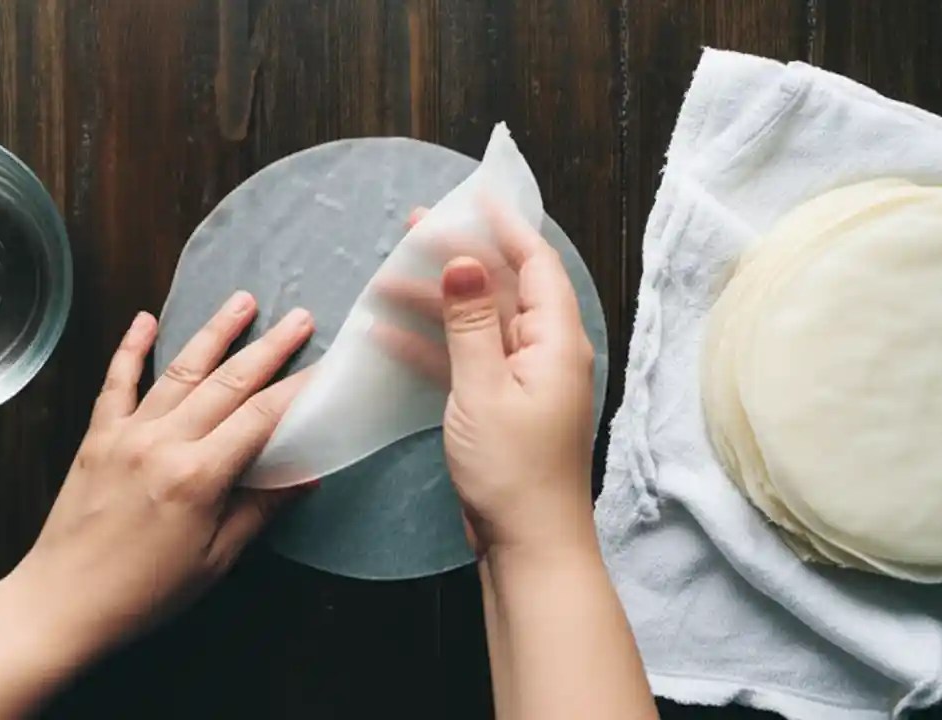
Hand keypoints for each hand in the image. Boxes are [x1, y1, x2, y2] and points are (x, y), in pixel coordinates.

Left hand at [0, 294, 315, 719]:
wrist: (61, 602)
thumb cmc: (144, 593)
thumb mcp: (215, 560)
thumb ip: (260, 510)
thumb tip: (306, 476)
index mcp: (198, 477)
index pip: (261, 418)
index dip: (298, 389)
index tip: (326, 366)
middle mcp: (163, 443)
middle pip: (228, 383)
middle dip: (269, 347)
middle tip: (300, 318)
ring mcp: (126, 434)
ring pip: (179, 371)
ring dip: (214, 333)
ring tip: (243, 301)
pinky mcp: (97, 437)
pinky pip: (117, 383)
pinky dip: (130, 348)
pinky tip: (144, 320)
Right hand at [377, 203, 594, 555]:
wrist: (529, 544)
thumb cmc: (513, 470)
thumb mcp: (483, 389)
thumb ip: (470, 323)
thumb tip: (465, 264)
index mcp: (556, 340)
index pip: (534, 264)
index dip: (505, 226)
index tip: (474, 195)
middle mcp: (544, 352)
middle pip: (501, 287)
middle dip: (458, 257)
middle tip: (414, 228)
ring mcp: (522, 379)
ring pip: (476, 323)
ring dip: (434, 302)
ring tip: (385, 277)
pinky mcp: (499, 405)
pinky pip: (465, 360)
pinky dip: (430, 346)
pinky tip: (387, 333)